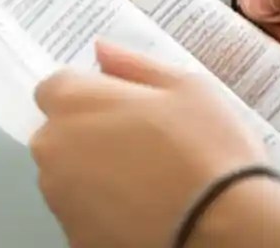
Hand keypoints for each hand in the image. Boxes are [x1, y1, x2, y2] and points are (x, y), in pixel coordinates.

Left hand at [30, 41, 264, 247]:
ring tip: (149, 185)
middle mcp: (52, 149)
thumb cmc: (209, 150)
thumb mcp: (185, 87)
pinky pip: (84, 216)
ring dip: (94, 176)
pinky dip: (105, 214)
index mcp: (72, 102)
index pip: (56, 88)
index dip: (91, 96)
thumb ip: (133, 65)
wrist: (227, 229)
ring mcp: (59, 198)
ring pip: (68, 178)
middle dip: (89, 136)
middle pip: (59, 134)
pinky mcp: (74, 238)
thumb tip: (101, 50)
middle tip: (144, 147)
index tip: (126, 110)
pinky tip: (145, 214)